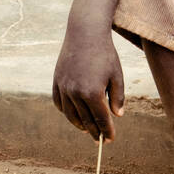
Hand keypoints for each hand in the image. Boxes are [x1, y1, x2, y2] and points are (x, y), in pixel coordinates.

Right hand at [52, 26, 124, 141]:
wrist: (85, 33)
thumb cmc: (105, 54)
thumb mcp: (117, 75)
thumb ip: (117, 97)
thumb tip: (117, 116)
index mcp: (93, 93)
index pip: (101, 119)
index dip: (107, 131)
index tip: (111, 139)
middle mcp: (75, 93)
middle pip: (85, 120)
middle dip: (94, 131)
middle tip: (100, 140)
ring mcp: (63, 87)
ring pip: (70, 114)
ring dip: (79, 124)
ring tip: (86, 130)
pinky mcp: (56, 81)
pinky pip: (59, 103)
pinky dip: (66, 111)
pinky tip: (73, 115)